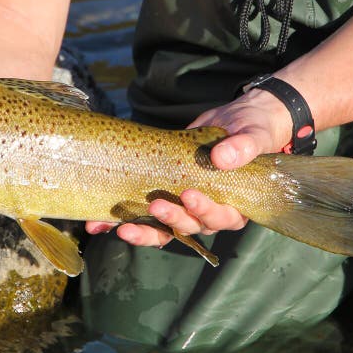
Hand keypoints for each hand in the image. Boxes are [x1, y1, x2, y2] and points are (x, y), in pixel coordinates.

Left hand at [86, 87, 292, 245]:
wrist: (236, 122)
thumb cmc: (251, 131)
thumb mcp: (253, 135)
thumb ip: (243, 147)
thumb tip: (223, 160)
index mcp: (235, 205)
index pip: (221, 218)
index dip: (205, 211)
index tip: (190, 196)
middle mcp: (207, 213)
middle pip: (189, 226)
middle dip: (171, 219)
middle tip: (155, 205)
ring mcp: (183, 208)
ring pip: (164, 230)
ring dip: (143, 231)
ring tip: (121, 227)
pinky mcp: (164, 198)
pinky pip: (144, 217)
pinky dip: (122, 222)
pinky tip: (99, 225)